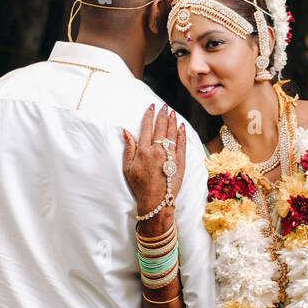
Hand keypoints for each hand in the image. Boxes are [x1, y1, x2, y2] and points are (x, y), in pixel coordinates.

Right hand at [122, 103, 186, 218]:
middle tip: (164, 106)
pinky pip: (182, 144)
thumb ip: (128, 148)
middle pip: (161, 127)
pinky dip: (182, 134)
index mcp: (144, 150)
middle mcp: (158, 150)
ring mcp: (170, 155)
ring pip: (172, 133)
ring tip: (172, 113)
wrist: (155, 201)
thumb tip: (126, 132)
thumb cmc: (139, 186)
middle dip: (162, 115)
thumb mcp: (128, 168)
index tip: (151, 107)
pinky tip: (181, 127)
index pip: (147, 128)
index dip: (149, 116)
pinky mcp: (180, 162)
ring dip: (172, 121)